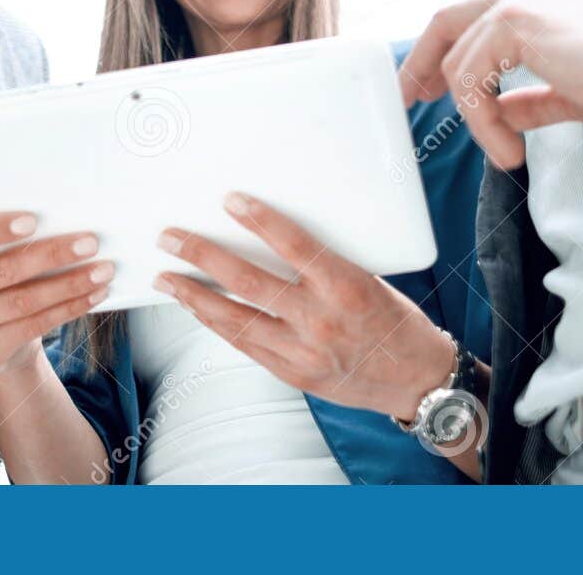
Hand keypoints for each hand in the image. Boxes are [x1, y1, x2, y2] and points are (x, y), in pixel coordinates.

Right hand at [0, 212, 113, 374]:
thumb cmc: (2, 283)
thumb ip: (15, 243)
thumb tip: (66, 224)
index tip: (33, 220)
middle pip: (0, 272)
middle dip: (50, 255)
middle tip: (89, 243)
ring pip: (21, 302)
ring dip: (68, 285)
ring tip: (101, 271)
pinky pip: (31, 327)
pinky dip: (68, 309)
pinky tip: (92, 296)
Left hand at [153, 192, 454, 422]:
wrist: (416, 380)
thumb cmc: (396, 322)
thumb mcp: (370, 280)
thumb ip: (324, 264)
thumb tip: (275, 235)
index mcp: (346, 287)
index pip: (295, 245)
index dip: (259, 221)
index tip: (229, 201)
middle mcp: (320, 320)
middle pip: (248, 282)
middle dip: (202, 256)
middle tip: (170, 238)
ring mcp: (302, 351)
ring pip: (234, 319)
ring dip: (194, 295)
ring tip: (166, 277)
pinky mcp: (292, 373)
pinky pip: (244, 344)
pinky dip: (216, 323)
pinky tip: (197, 308)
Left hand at [398, 0, 582, 167]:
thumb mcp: (569, 94)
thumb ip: (532, 100)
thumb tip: (506, 115)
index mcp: (531, 5)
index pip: (466, 21)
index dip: (437, 54)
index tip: (423, 88)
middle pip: (444, 24)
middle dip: (420, 65)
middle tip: (409, 102)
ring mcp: (516, 5)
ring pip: (459, 64)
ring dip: (474, 119)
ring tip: (504, 153)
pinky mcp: (517, 24)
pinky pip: (474, 80)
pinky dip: (483, 122)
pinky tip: (510, 148)